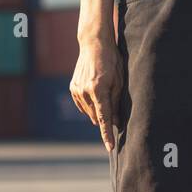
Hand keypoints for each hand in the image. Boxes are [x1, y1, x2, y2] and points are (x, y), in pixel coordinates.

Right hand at [70, 36, 123, 151]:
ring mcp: (76, 90)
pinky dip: (90, 105)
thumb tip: (116, 122)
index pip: (104, 118)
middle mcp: (85, 91)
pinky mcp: (72, 87)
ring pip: (89, 112)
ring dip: (98, 110)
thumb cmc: (111, 61)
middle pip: (97, 116)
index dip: (107, 134)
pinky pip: (82, 105)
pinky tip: (95, 94)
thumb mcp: (119, 81)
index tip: (110, 147)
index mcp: (98, 89)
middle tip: (114, 106)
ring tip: (104, 92)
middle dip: (105, 118)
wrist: (94, 44)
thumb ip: (116, 102)